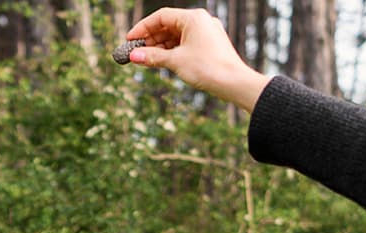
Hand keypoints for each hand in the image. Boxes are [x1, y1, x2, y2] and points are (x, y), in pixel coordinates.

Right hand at [125, 8, 270, 112]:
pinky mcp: (211, 44)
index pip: (161, 17)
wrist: (235, 83)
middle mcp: (201, 21)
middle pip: (169, 26)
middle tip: (136, 52)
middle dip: (151, 39)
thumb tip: (133, 56)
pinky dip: (174, 51)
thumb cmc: (208, 68)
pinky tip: (163, 61)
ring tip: (147, 59)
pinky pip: (187, 43)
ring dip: (161, 47)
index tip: (130, 40)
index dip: (143, 28)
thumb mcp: (175, 61)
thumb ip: (152, 56)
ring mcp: (207, 32)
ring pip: (177, 36)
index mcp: (193, 18)